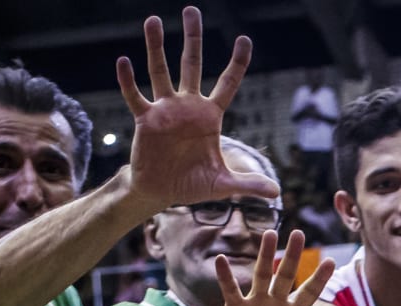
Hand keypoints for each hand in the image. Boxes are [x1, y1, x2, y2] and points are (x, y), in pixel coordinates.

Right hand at [116, 8, 274, 212]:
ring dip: (156, 47)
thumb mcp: (224, 184)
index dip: (237, 63)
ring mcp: (165, 110)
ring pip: (160, 72)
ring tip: (153, 20)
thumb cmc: (192, 184)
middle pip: (190, 65)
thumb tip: (276, 192)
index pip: (227, 83)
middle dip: (192, 38)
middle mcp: (187, 106)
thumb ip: (248, 184)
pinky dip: (128, 81)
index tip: (244, 39)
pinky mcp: (145, 120)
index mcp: (210, 116)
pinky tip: (124, 61)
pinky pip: (135, 96)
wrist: (161, 191)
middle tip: (191, 10)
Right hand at [211, 231, 358, 305]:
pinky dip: (226, 276)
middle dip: (293, 257)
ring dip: (265, 256)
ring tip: (270, 234)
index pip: (309, 293)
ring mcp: (255, 302)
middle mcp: (276, 302)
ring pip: (261, 275)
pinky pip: (231, 290)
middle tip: (299, 233)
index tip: (332, 261)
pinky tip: (221, 259)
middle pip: (286, 276)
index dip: (320, 279)